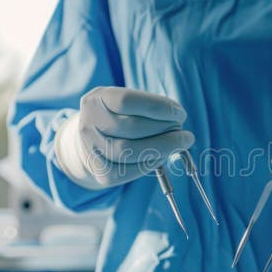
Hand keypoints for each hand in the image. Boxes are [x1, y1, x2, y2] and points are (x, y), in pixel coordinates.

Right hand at [55, 87, 193, 188]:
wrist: (92, 142)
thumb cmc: (120, 118)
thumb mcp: (128, 105)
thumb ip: (149, 109)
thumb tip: (177, 121)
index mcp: (97, 99)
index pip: (127, 100)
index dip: (158, 107)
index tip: (180, 113)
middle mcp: (88, 123)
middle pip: (132, 127)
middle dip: (165, 130)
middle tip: (182, 132)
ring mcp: (91, 149)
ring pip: (129, 151)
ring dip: (162, 147)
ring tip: (178, 143)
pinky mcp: (100, 172)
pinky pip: (128, 170)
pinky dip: (151, 163)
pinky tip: (162, 156)